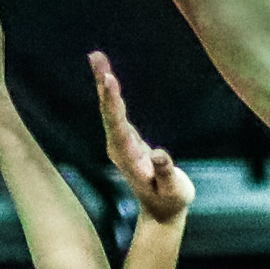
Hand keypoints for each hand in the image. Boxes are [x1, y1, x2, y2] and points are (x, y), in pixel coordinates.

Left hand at [92, 52, 194, 222]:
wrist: (161, 212)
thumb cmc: (170, 200)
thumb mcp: (174, 189)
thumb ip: (166, 171)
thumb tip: (158, 154)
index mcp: (127, 156)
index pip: (117, 123)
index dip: (113, 101)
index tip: (109, 79)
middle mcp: (118, 146)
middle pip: (108, 110)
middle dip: (103, 82)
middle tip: (95, 56)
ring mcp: (120, 142)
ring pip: (109, 108)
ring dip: (104, 82)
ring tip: (97, 57)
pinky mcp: (125, 138)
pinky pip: (115, 110)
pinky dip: (111, 92)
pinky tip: (107, 77)